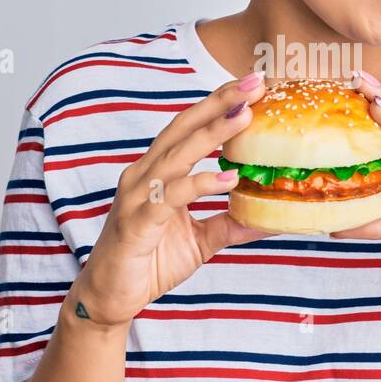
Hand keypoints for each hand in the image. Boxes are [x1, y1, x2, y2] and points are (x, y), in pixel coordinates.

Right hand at [73, 71, 273, 327]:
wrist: (110, 298)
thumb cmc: (148, 262)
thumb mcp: (201, 240)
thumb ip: (231, 223)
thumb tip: (270, 217)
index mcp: (158, 172)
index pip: (190, 127)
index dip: (219, 104)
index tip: (252, 85)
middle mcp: (145, 175)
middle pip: (183, 127)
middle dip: (219, 102)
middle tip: (254, 83)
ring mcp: (139, 196)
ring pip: (177, 154)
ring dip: (212, 132)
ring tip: (245, 116)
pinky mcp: (137, 222)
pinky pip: (172, 195)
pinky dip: (201, 183)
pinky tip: (229, 177)